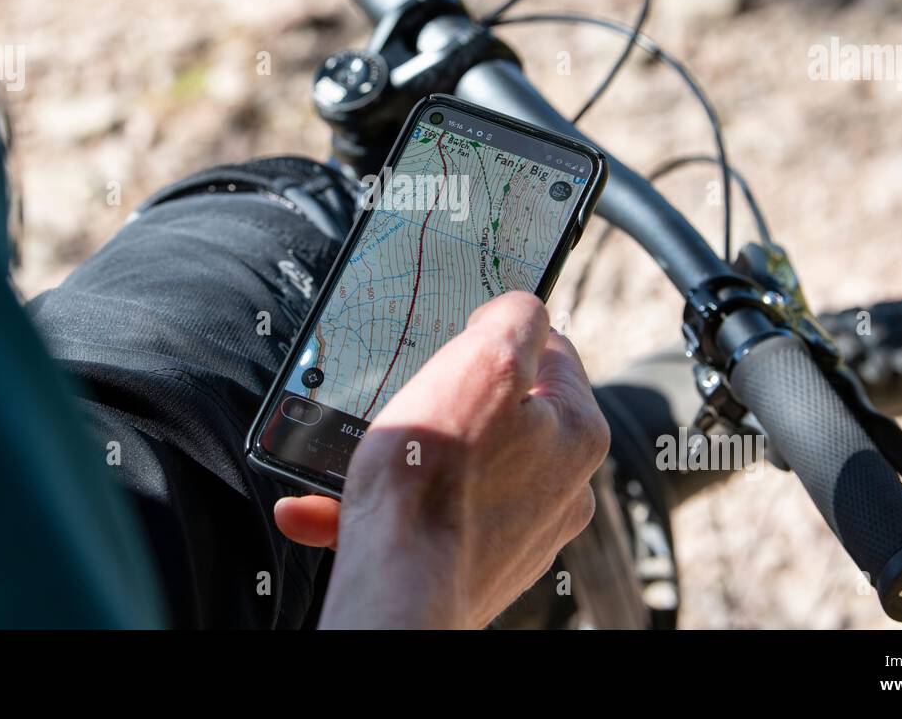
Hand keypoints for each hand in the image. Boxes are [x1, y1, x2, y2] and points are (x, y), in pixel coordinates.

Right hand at [274, 291, 609, 628]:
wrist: (398, 590)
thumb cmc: (435, 477)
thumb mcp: (483, 360)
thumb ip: (515, 319)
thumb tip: (522, 310)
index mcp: (577, 432)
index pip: (555, 351)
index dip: (501, 335)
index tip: (460, 338)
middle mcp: (560, 486)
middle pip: (505, 411)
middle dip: (450, 397)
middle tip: (410, 393)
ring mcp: (518, 531)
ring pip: (458, 468)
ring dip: (404, 456)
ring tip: (359, 453)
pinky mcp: (473, 565)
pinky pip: (425, 519)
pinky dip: (378, 509)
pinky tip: (324, 504)